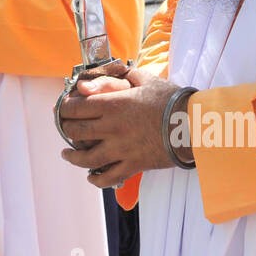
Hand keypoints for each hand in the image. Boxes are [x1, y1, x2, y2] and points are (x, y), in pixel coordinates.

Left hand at [57, 67, 187, 186]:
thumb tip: (101, 78)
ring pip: (87, 158)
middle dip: (65, 129)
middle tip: (63, 127)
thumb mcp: (145, 80)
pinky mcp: (133, 164)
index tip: (62, 108)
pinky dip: (96, 179)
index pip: (76, 107)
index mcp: (113, 104)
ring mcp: (121, 148)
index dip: (64, 108)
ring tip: (67, 154)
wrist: (193, 124)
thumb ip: (121, 76)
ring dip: (73, 157)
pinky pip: (109, 177)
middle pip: (76, 131)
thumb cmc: (171, 100)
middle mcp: (112, 128)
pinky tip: (90, 176)